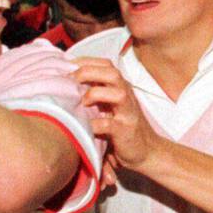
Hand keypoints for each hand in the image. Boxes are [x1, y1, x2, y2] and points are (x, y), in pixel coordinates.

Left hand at [73, 57, 160, 171]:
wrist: (147, 151)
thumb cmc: (121, 127)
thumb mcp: (109, 106)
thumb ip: (95, 93)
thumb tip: (67, 83)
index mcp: (120, 87)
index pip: (105, 64)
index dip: (85, 62)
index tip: (65, 66)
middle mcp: (126, 95)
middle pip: (112, 73)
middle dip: (88, 73)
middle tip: (70, 82)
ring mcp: (128, 113)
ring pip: (117, 94)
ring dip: (95, 94)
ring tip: (81, 103)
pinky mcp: (125, 131)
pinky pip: (109, 125)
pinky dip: (94, 124)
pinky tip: (84, 127)